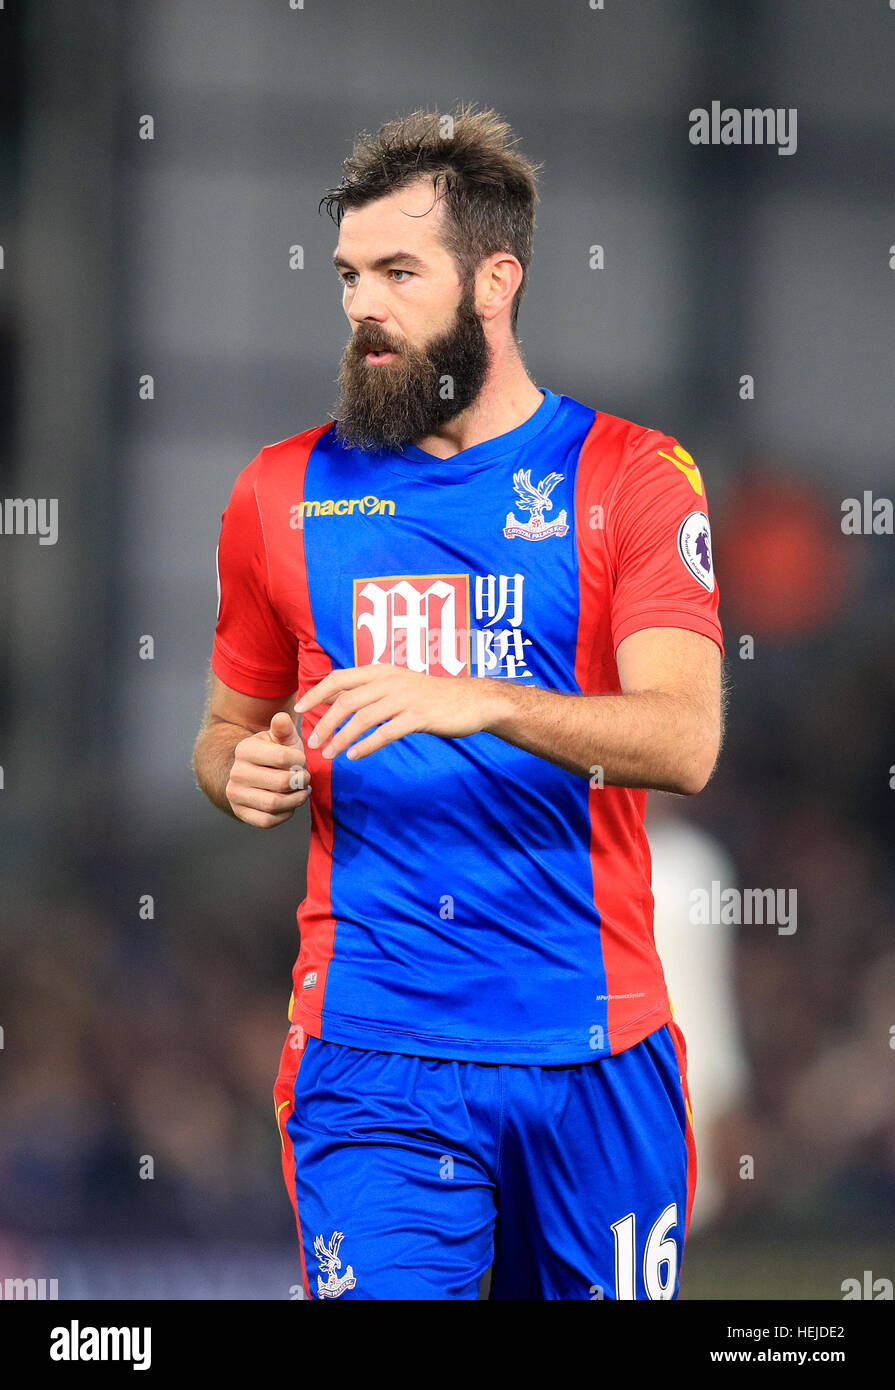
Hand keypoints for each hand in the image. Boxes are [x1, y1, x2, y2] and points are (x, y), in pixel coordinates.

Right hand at [225, 711, 310, 826]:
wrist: (258, 773)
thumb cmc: (276, 753)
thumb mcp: (282, 738)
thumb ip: (283, 728)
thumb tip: (282, 718)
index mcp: (244, 749)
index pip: (282, 757)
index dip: (300, 760)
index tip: (301, 760)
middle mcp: (235, 772)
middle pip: (281, 783)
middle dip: (301, 782)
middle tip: (305, 778)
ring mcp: (235, 794)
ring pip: (275, 804)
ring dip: (296, 800)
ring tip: (301, 791)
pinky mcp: (240, 812)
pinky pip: (268, 821)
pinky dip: (285, 815)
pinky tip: (290, 804)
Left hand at [294, 664, 503, 761]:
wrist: (472, 701)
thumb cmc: (432, 696)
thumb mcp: (397, 685)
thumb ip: (368, 690)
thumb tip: (334, 698)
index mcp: (381, 671)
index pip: (340, 678)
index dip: (317, 693)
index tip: (300, 709)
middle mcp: (390, 680)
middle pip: (347, 701)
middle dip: (325, 722)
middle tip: (312, 742)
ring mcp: (405, 697)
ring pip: (363, 718)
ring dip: (341, 737)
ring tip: (329, 754)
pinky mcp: (419, 716)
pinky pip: (386, 732)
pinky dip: (366, 745)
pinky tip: (355, 756)